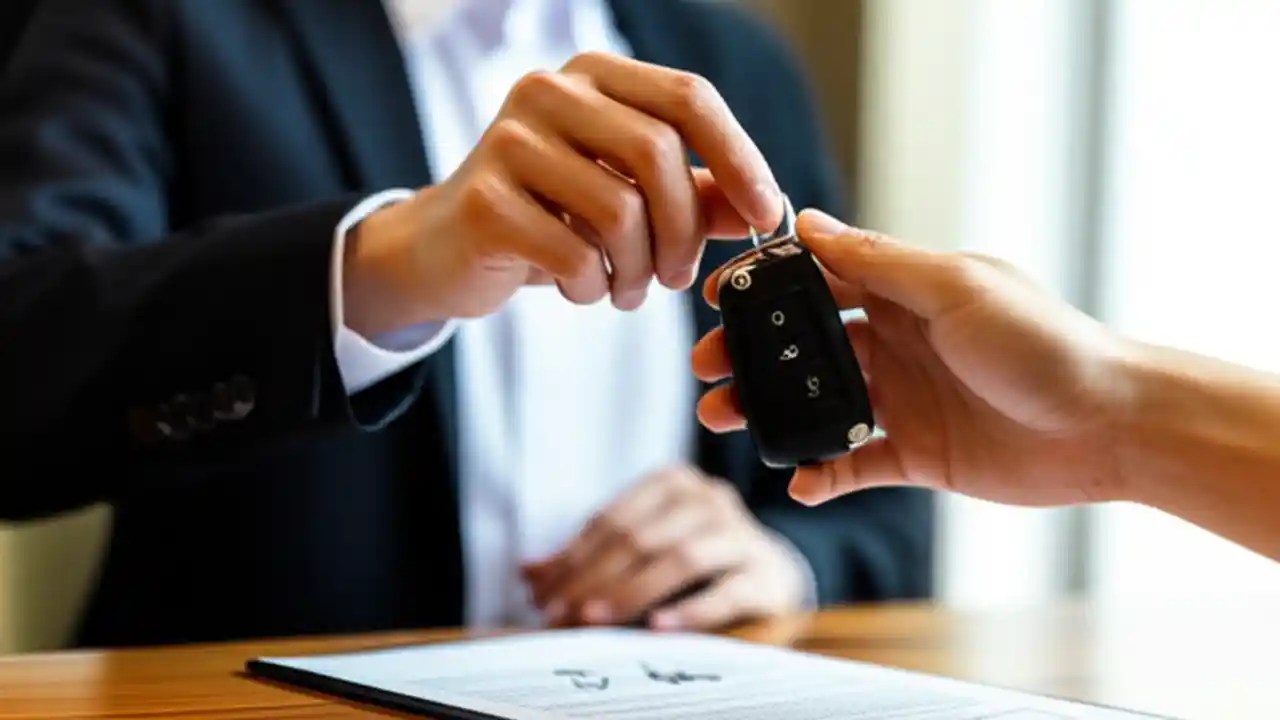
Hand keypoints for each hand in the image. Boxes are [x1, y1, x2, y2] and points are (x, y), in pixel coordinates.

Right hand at [342, 52, 779, 336]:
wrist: (444, 249)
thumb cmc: (545, 216)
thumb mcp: (623, 197)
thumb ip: (692, 194)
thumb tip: (760, 207)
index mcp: (592, 77)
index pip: (686, 97)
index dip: (738, 156)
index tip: (765, 215)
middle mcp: (548, 93)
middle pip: (657, 154)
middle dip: (684, 230)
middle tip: (679, 277)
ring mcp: (509, 141)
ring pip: (619, 209)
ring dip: (638, 269)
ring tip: (626, 290)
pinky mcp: (484, 200)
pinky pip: (574, 252)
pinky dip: (592, 286)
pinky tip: (583, 289)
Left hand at [523, 465, 808, 631]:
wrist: (772, 576)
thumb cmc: (695, 559)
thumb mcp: (643, 548)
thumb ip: (590, 558)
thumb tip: (529, 574)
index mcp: (672, 483)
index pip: (611, 519)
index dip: (571, 558)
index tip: (540, 595)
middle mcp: (708, 498)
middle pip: (639, 538)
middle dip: (592, 579)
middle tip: (559, 615)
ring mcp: (741, 534)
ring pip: (679, 558)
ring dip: (630, 591)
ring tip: (594, 620)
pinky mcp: (766, 575)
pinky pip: (726, 592)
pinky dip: (690, 610)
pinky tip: (658, 627)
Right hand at [692, 210, 1136, 507]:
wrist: (1108, 426)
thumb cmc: (1044, 343)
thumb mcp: (957, 288)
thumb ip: (879, 262)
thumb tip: (806, 222)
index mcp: (905, 292)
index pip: (818, 278)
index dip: (764, 285)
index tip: (715, 294)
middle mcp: (896, 341)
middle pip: (803, 345)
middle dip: (749, 354)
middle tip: (706, 368)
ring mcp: (903, 399)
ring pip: (815, 403)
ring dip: (769, 411)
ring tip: (726, 419)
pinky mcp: (916, 453)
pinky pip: (852, 463)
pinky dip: (819, 473)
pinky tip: (796, 482)